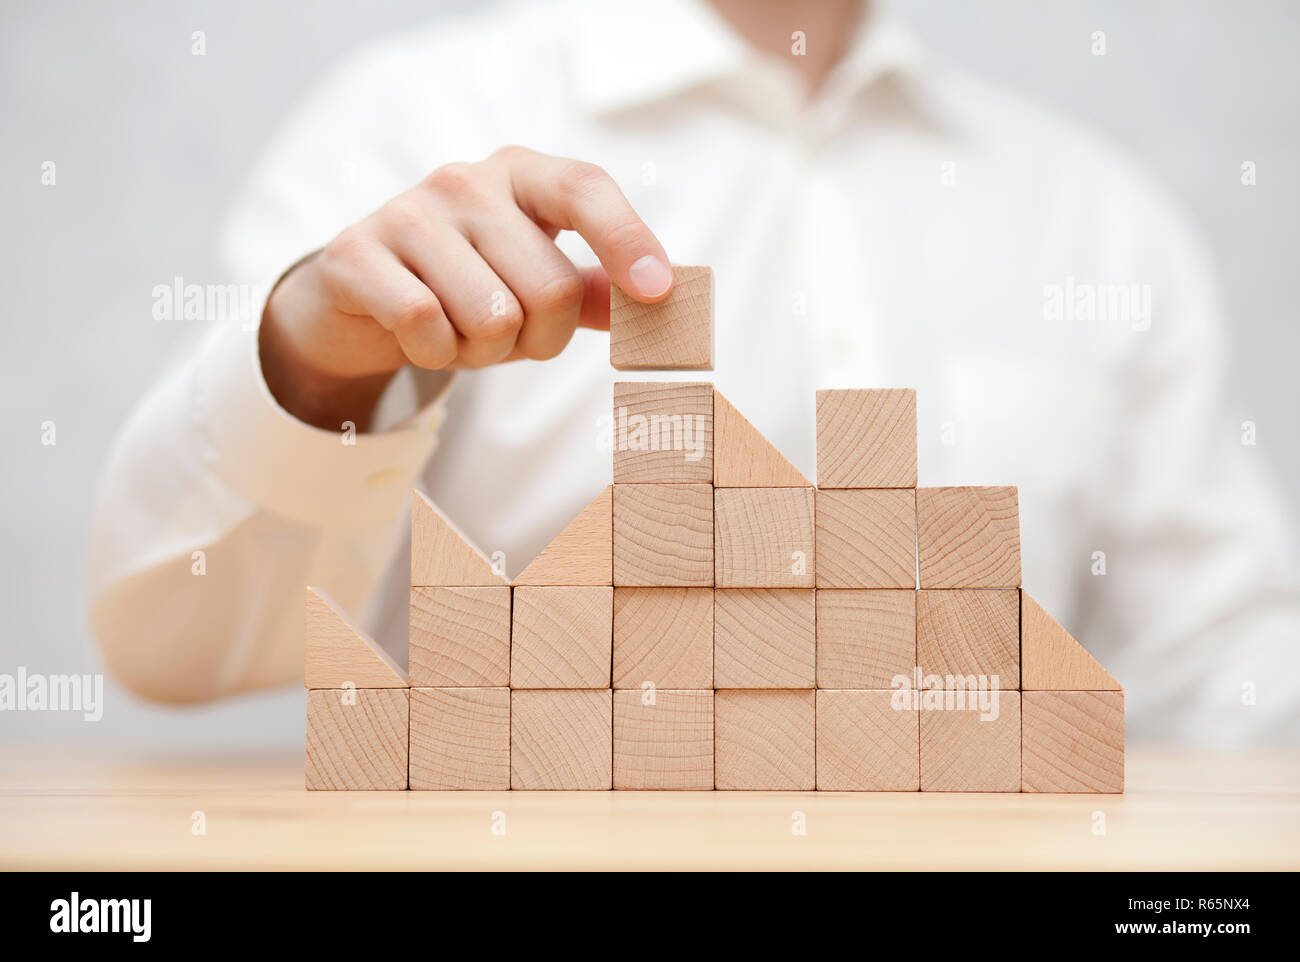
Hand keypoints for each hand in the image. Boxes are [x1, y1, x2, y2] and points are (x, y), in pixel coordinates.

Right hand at [258, 146, 672, 427]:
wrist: (362, 300)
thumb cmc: (466, 289)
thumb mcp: (534, 284)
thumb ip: (595, 292)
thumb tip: (668, 304)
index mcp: (522, 175)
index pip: (585, 189)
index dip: (625, 239)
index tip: (655, 292)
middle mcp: (466, 180)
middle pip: (549, 288)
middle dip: (539, 340)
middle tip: (507, 337)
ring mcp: (408, 211)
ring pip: (491, 315)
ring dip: (483, 352)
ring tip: (458, 331)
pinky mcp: (357, 252)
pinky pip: (427, 326)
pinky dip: (435, 354)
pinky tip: (421, 337)